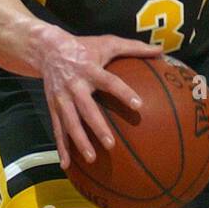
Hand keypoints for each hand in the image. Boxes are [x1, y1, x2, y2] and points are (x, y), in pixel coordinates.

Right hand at [38, 30, 161, 169]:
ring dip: (79, 141)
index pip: (109, 82)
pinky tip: (67, 164)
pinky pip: (57, 129)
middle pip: (86, 108)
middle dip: (97, 126)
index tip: (139, 104)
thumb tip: (161, 50)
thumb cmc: (84, 47)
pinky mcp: (53, 107)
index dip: (124, 92)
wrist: (47, 49)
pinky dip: (61, 147)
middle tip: (111, 144)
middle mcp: (75, 85)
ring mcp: (61, 98)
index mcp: (90, 69)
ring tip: (92, 158)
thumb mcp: (108, 42)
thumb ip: (134, 47)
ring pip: (69, 122)